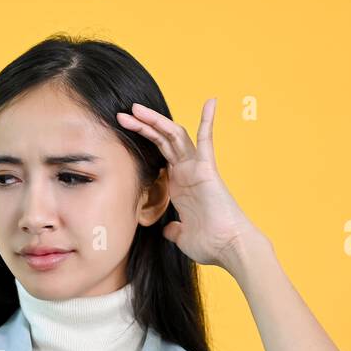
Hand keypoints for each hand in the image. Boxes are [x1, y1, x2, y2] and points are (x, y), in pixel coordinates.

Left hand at [116, 98, 259, 270]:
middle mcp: (187, 173)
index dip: (143, 141)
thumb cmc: (209, 244)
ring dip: (155, 120)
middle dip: (142, 125)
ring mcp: (197, 169)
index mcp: (179, 185)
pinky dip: (208, 121)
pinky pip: (207, 140)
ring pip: (174, 136)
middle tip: (122, 113)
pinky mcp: (207, 169)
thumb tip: (169, 230)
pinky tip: (210, 102)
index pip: (159, 155)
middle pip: (162, 140)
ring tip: (135, 108)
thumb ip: (174, 229)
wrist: (228, 248)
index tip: (124, 132)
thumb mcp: (182, 236)